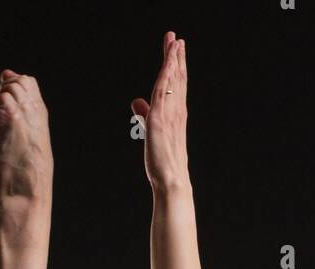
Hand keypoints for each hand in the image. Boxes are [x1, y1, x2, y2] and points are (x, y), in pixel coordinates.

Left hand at [131, 32, 188, 191]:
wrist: (171, 183)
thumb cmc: (163, 164)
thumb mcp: (151, 134)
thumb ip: (145, 115)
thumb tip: (137, 101)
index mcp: (176, 116)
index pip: (176, 87)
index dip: (176, 68)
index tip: (176, 50)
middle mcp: (176, 113)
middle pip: (177, 80)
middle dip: (176, 58)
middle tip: (177, 38)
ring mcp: (170, 115)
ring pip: (172, 82)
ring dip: (173, 60)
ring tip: (174, 42)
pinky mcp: (159, 120)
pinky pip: (163, 92)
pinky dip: (166, 75)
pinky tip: (167, 62)